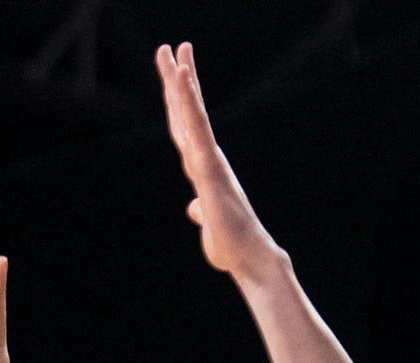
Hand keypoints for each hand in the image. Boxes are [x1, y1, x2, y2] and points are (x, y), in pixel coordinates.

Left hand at [155, 43, 286, 283]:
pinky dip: (189, 105)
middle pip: (188, 112)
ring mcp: (209, 161)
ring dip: (184, 83)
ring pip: (193, 115)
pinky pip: (197, 131)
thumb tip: (194, 208)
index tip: (173, 74)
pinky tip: (182, 84)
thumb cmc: (231, 244)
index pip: (185, 128)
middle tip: (171, 46)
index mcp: (202, 168)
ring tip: (178, 52)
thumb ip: (201, 209)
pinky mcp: (209, 170)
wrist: (248, 259)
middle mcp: (206, 158)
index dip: (178, 100)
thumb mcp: (208, 222)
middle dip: (178, 79)